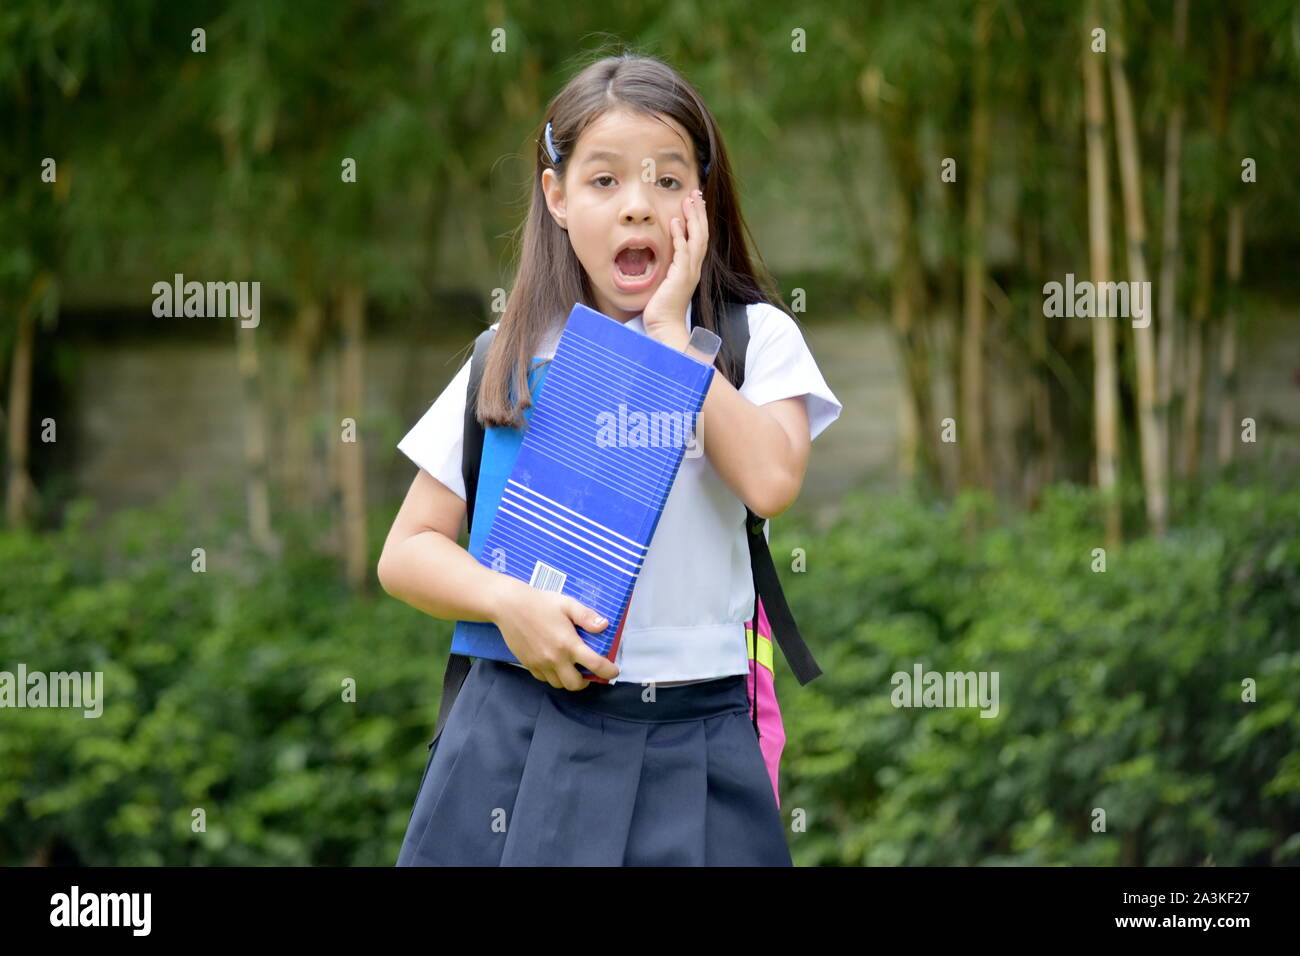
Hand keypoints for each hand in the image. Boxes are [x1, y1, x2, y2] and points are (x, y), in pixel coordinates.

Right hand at [492, 579, 619, 689]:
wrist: (509, 606)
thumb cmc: (540, 603)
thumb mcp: (567, 604)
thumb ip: (587, 616)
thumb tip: (604, 625)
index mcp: (568, 643)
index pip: (594, 665)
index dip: (608, 671)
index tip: (613, 671)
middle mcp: (554, 658)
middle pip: (575, 684)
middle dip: (586, 681)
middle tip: (590, 671)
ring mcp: (540, 663)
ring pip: (559, 684)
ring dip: (569, 680)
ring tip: (572, 668)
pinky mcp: (528, 664)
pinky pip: (544, 679)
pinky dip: (553, 676)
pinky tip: (555, 664)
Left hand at [642, 188, 707, 346]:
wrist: (665, 328)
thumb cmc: (661, 310)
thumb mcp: (665, 284)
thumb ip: (666, 269)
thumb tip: (661, 258)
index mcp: (690, 269)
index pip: (698, 239)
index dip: (697, 220)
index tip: (694, 203)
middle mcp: (693, 268)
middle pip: (701, 234)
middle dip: (699, 212)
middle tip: (696, 193)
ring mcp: (688, 272)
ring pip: (696, 239)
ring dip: (693, 218)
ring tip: (689, 200)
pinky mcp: (680, 277)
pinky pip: (682, 252)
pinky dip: (679, 236)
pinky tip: (674, 222)